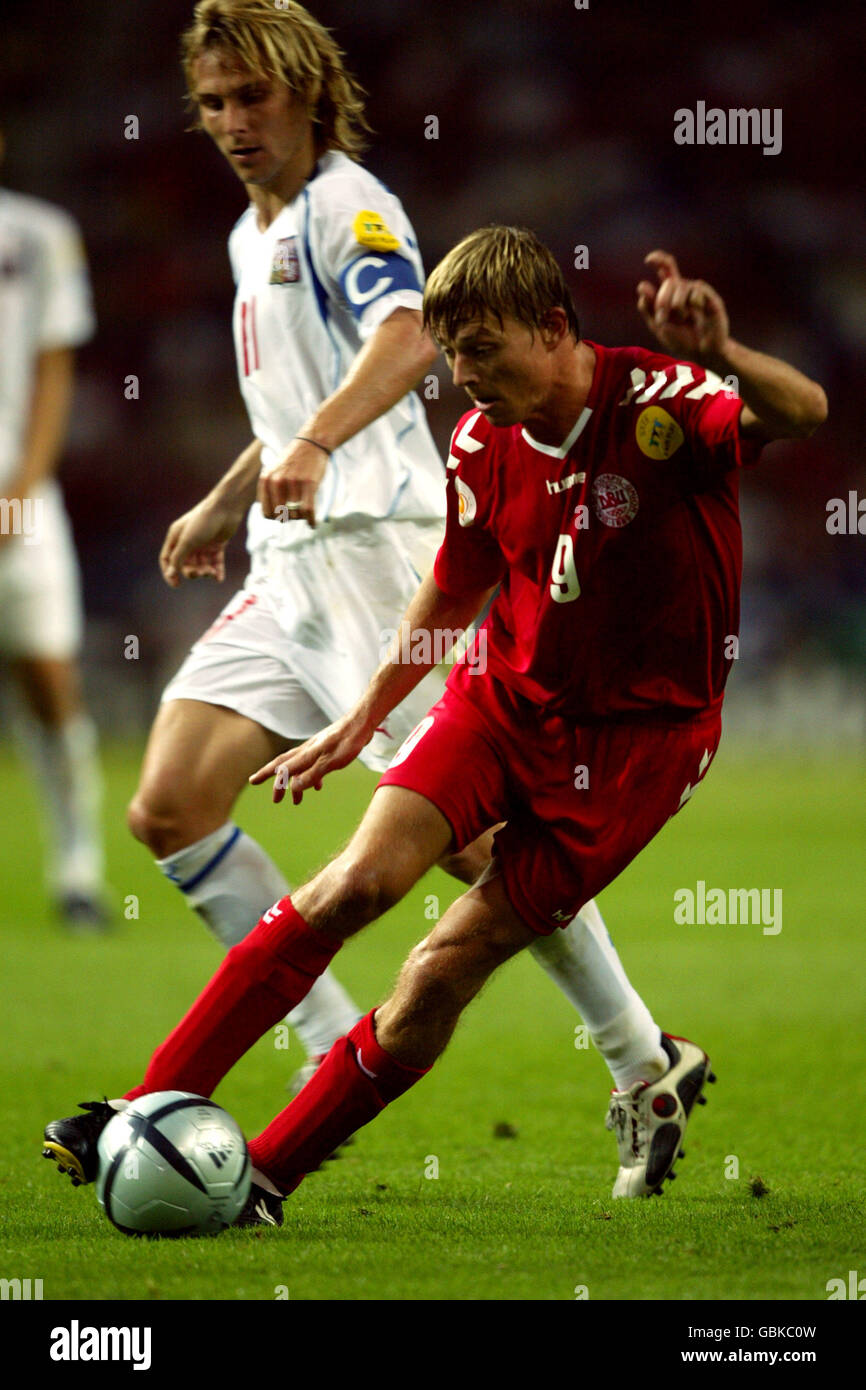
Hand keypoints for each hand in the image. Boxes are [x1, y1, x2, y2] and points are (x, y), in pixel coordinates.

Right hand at [159, 498, 241, 587]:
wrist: (226, 509)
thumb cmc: (204, 521)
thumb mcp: (188, 541)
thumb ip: (178, 557)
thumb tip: (170, 573)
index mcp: (176, 537)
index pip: (167, 558)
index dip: (169, 572)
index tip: (176, 585)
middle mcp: (188, 541)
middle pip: (185, 564)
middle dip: (192, 572)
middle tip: (201, 573)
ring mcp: (203, 544)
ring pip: (201, 565)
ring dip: (205, 571)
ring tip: (212, 572)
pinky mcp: (217, 545)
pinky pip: (215, 562)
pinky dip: (217, 571)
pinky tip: (219, 578)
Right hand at [250, 712, 372, 804]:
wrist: (362, 722)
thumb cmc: (348, 741)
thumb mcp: (331, 762)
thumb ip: (312, 774)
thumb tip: (293, 787)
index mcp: (306, 754)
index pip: (282, 767)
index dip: (267, 776)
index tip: (253, 782)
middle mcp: (307, 750)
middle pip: (286, 767)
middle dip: (278, 783)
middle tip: (275, 800)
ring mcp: (316, 748)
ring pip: (300, 767)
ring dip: (296, 783)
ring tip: (297, 799)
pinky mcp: (326, 748)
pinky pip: (313, 765)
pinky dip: (311, 776)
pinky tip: (318, 785)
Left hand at [257, 438, 328, 528]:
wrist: (311, 443)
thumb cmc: (294, 461)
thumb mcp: (274, 472)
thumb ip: (269, 490)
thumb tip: (272, 515)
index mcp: (266, 480)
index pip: (266, 513)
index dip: (276, 517)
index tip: (284, 514)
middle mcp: (276, 481)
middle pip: (281, 516)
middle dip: (289, 518)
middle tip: (296, 513)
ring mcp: (293, 482)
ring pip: (296, 514)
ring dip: (302, 517)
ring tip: (306, 512)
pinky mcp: (309, 483)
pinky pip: (308, 510)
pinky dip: (311, 521)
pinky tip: (313, 524)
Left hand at [636, 250, 730, 362]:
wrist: (703, 352)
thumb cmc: (682, 340)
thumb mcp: (659, 327)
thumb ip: (648, 309)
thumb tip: (642, 286)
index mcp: (671, 293)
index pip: (666, 269)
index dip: (658, 259)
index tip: (648, 260)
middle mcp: (684, 289)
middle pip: (669, 280)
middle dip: (661, 300)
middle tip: (662, 318)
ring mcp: (697, 292)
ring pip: (680, 285)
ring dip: (677, 306)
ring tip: (684, 319)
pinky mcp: (710, 296)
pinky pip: (696, 289)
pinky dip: (693, 304)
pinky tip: (698, 313)